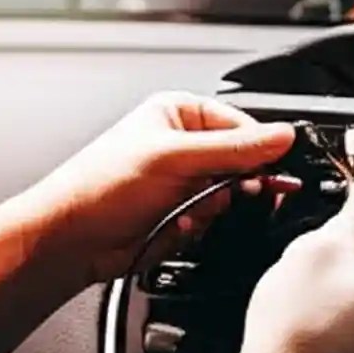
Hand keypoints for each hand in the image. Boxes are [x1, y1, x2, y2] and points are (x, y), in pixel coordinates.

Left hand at [10, 92, 294, 286]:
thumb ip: (235, 148)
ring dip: (209, 210)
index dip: (259, 151)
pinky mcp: (180, 212)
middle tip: (218, 195)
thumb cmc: (101, 187)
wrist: (71, 240)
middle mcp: (183, 144)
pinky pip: (211, 220)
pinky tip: (171, 226)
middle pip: (240, 163)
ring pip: (229, 196)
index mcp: (180, 113)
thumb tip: (282, 136)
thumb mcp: (175, 158)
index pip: (244, 126)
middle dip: (230, 187)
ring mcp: (182, 180)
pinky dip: (196, 227)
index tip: (268, 171)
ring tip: (182, 212)